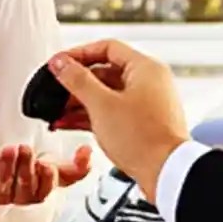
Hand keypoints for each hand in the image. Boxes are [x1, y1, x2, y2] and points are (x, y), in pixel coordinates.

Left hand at [0, 143, 93, 204]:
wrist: (15, 195)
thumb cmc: (39, 180)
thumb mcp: (61, 174)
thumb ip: (78, 165)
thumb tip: (87, 151)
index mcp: (42, 193)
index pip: (46, 188)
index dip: (46, 177)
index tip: (46, 165)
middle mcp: (23, 196)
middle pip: (25, 183)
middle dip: (25, 166)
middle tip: (25, 149)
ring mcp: (5, 195)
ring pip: (5, 183)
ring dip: (6, 166)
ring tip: (8, 150)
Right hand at [45, 39, 189, 202]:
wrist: (166, 173)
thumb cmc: (144, 139)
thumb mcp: (102, 105)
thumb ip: (77, 80)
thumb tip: (60, 62)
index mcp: (145, 69)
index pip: (107, 48)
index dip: (80, 53)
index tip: (61, 63)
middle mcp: (148, 83)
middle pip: (105, 72)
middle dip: (77, 84)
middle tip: (56, 91)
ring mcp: (146, 105)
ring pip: (106, 95)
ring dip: (80, 102)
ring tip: (57, 112)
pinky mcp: (142, 125)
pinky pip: (112, 112)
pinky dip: (91, 116)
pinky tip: (70, 123)